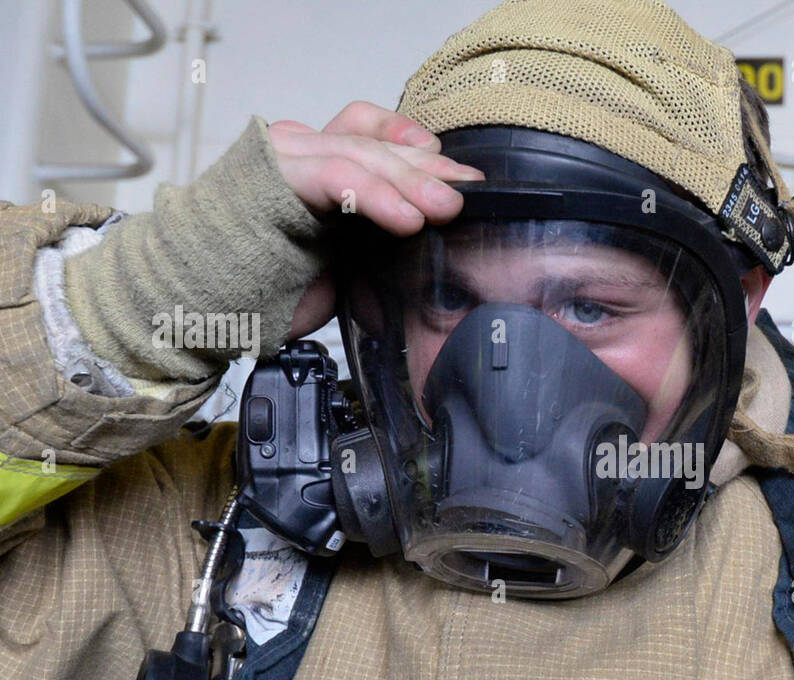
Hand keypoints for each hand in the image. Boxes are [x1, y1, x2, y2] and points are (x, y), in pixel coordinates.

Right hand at [270, 101, 484, 337]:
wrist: (198, 305)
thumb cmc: (260, 288)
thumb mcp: (337, 263)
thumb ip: (371, 241)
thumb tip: (426, 246)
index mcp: (317, 167)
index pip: (373, 134)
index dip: (418, 147)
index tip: (460, 176)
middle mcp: (300, 153)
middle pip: (375, 144)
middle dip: (430, 169)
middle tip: (469, 192)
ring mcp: (283, 161)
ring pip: (359, 154)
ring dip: (411, 182)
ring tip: (445, 208)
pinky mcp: (269, 180)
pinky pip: (334, 176)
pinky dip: (374, 196)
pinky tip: (406, 219)